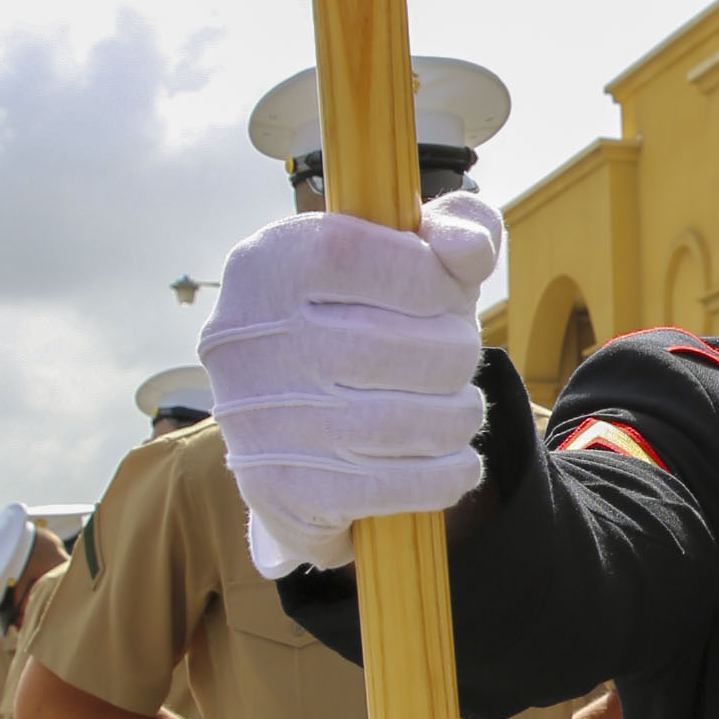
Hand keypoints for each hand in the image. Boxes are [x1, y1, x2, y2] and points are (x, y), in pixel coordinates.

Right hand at [201, 196, 502, 577]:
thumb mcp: (404, 256)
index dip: (441, 283)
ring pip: (415, 423)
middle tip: (456, 359)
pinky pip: (400, 487)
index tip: (448, 298)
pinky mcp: (282, 491)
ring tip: (459, 408)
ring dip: (461, 417)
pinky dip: (449, 474)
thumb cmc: (361, 321)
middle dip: (459, 355)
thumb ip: (455, 227)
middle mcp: (248, 339)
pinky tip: (453, 460)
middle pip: (412, 349)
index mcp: (270, 263)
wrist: (287, 431)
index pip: (385, 263)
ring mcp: (259, 421)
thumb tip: (469, 249)